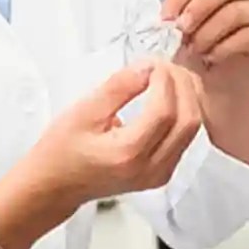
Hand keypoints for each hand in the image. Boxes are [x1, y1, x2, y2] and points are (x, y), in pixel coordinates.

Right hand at [25, 59, 203, 206]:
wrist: (56, 185)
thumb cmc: (61, 151)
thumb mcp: (84, 111)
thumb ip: (119, 87)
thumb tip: (147, 67)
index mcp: (128, 155)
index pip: (164, 112)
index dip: (164, 81)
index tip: (152, 63)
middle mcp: (150, 169)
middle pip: (188, 120)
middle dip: (182, 85)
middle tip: (164, 65)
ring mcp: (160, 175)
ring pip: (193, 129)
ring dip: (187, 97)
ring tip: (167, 77)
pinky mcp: (163, 173)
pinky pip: (186, 138)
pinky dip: (184, 112)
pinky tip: (170, 96)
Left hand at [162, 0, 248, 98]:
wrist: (217, 78)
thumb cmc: (197, 46)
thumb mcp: (180, 30)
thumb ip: (175, 18)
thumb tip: (167, 20)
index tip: (166, 18)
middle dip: (199, 7)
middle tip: (183, 29)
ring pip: (236, 11)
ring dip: (209, 32)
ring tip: (195, 49)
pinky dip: (225, 48)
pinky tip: (211, 57)